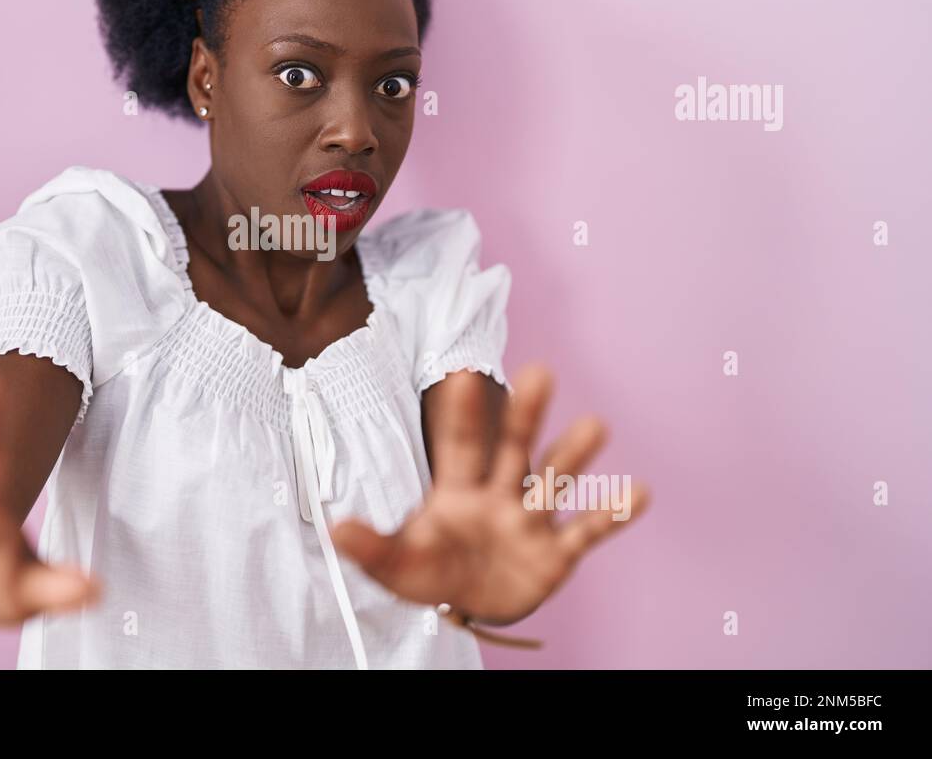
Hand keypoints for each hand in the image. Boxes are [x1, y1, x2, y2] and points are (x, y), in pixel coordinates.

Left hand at [330, 363, 649, 627]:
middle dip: (527, 415)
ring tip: (596, 425)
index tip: (465, 375)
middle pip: (515, 449)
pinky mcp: (555, 554)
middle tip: (541, 371)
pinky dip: (610, 515)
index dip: (464, 414)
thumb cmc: (431, 569)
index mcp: (458, 489)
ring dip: (574, 457)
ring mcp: (530, 522)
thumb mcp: (394, 563)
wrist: (468, 602)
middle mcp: (499, 495)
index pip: (460, 445)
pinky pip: (586, 532)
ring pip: (554, 483)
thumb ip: (371, 546)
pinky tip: (636, 492)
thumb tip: (336, 530)